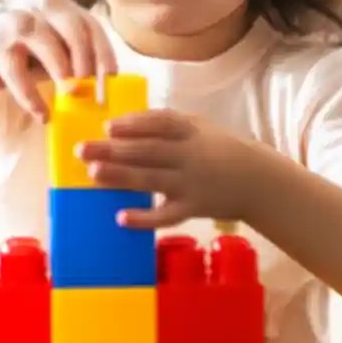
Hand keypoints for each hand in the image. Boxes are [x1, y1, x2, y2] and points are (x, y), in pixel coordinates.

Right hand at [0, 0, 116, 120]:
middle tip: (93, 91)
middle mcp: (37, 3)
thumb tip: (106, 87)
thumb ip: (76, 58)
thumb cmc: (22, 53)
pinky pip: (17, 71)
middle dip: (88, 60)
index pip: (90, 23)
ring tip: (71, 96)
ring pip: (46, 41)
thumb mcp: (54, 49)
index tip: (111, 82)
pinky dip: (31, 96)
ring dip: (62, 71)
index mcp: (58, 4)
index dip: (104, 54)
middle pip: (74, 26)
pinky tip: (42, 115)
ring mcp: (13, 20)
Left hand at [78, 110, 270, 227]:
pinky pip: (167, 216)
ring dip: (121, 177)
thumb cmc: (219, 150)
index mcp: (191, 132)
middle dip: (114, 150)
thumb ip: (167, 124)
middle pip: (148, 151)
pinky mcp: (193, 209)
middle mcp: (190, 156)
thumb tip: (123, 123)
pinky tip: (121, 218)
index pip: (160, 124)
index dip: (134, 124)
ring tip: (93, 174)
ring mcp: (191, 183)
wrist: (258, 183)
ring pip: (152, 180)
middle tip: (83, 150)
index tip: (108, 126)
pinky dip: (145, 219)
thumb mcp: (200, 128)